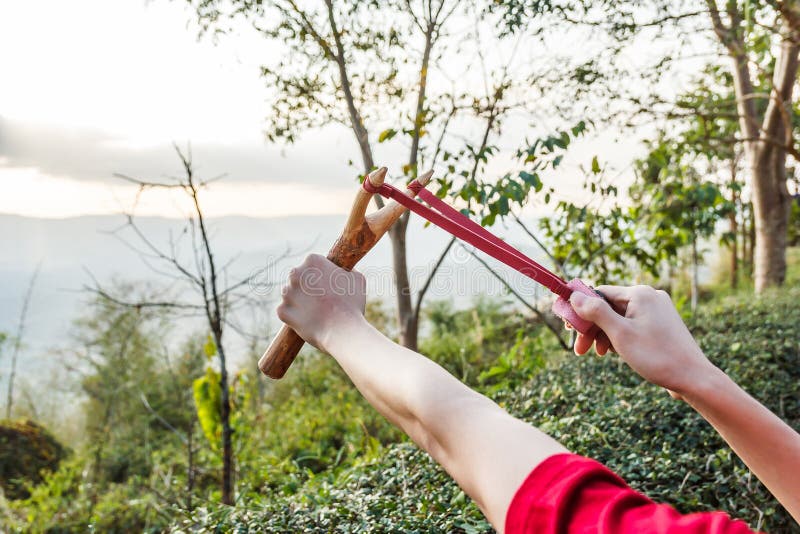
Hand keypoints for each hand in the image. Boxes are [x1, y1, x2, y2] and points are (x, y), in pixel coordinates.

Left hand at [277, 254, 366, 351]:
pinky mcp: (282, 310)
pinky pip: (285, 311)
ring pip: (289, 294)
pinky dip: (293, 316)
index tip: (325, 284)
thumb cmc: (352, 305)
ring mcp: (287, 292)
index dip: (319, 274)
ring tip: (314, 311)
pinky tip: (307, 319)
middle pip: (297, 277)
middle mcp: (296, 273)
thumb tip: (342, 270)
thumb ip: (346, 270)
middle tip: (319, 298)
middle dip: (305, 286)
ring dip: (298, 300)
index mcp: (313, 261)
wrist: (343, 331)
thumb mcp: (356, 279)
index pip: (311, 264)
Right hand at [569, 285, 714, 395]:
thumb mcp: (620, 333)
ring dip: (604, 335)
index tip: (568, 328)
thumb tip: (574, 295)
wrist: (694, 378)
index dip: (581, 310)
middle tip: (579, 349)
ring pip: (620, 318)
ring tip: (598, 354)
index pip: (600, 293)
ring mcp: (658, 310)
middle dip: (592, 328)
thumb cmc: (656, 356)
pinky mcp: (662, 324)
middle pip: (609, 307)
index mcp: (640, 294)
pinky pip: (632, 325)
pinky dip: (620, 337)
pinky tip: (615, 352)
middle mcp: (650, 297)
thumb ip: (596, 312)